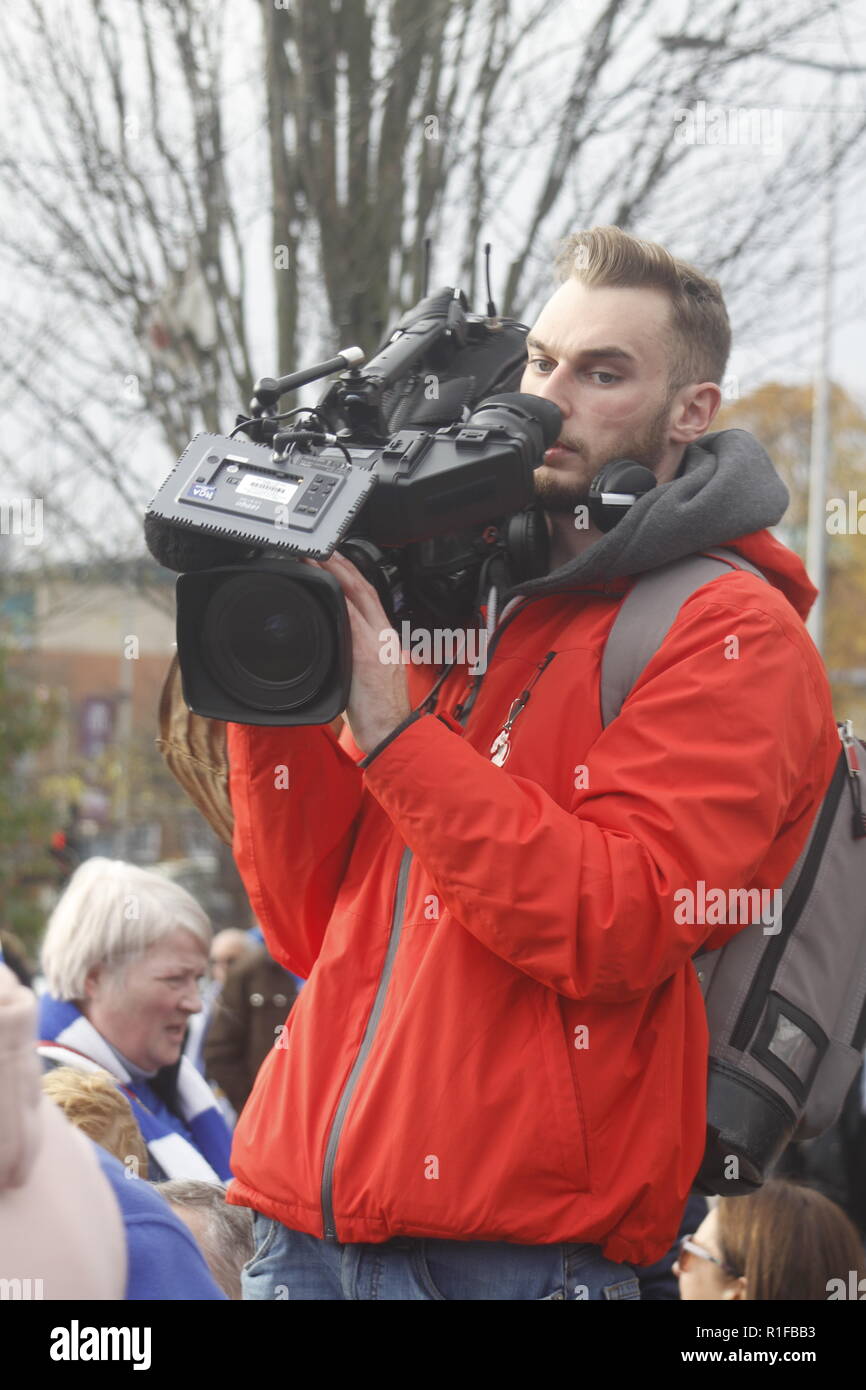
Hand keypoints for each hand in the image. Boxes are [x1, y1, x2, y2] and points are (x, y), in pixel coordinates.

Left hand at [305, 551, 411, 754]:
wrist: (392, 732)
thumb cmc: (380, 712)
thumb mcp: (372, 676)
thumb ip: (355, 654)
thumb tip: (334, 647)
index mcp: (387, 640)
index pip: (372, 598)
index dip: (354, 576)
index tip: (338, 562)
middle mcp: (384, 636)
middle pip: (366, 590)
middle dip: (345, 566)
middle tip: (325, 549)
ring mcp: (376, 644)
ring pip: (358, 598)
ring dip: (336, 576)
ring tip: (317, 560)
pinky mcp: (364, 655)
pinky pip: (350, 619)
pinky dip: (338, 600)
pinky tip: (325, 587)